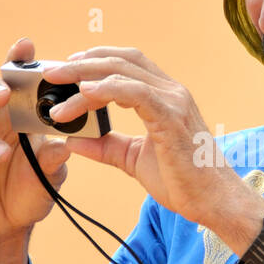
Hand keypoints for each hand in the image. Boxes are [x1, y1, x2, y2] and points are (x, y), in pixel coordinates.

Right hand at [0, 37, 71, 243]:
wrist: (9, 223)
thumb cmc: (31, 186)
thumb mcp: (51, 172)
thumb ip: (56, 156)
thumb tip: (67, 143)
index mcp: (16, 115)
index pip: (15, 81)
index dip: (17, 61)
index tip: (25, 45)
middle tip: (4, 95)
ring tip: (2, 156)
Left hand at [41, 46, 239, 225]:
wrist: (212, 201)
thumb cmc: (182, 181)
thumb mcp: (133, 160)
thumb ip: (105, 146)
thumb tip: (72, 140)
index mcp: (165, 97)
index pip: (127, 65)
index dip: (96, 61)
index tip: (67, 70)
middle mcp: (171, 91)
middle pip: (121, 61)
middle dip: (83, 63)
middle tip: (51, 71)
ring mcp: (173, 101)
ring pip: (123, 72)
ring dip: (86, 75)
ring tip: (58, 83)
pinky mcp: (171, 117)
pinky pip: (135, 93)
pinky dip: (107, 89)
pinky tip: (84, 93)